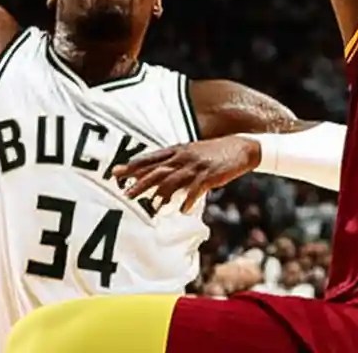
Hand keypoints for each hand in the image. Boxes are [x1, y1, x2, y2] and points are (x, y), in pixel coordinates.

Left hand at [113, 136, 260, 213]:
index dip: (132, 166)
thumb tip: (157, 183)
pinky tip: (182, 211)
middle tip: (125, 194)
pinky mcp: (210, 175)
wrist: (241, 147)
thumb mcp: (191, 154)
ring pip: (174, 181)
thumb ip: (174, 165)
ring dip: (162, 194)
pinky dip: (189, 200)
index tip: (116, 173)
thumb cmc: (213, 153)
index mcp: (177, 150)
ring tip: (152, 207)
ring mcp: (197, 166)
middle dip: (140, 183)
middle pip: (157, 171)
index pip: (150, 159)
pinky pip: (197, 189)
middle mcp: (184, 157)